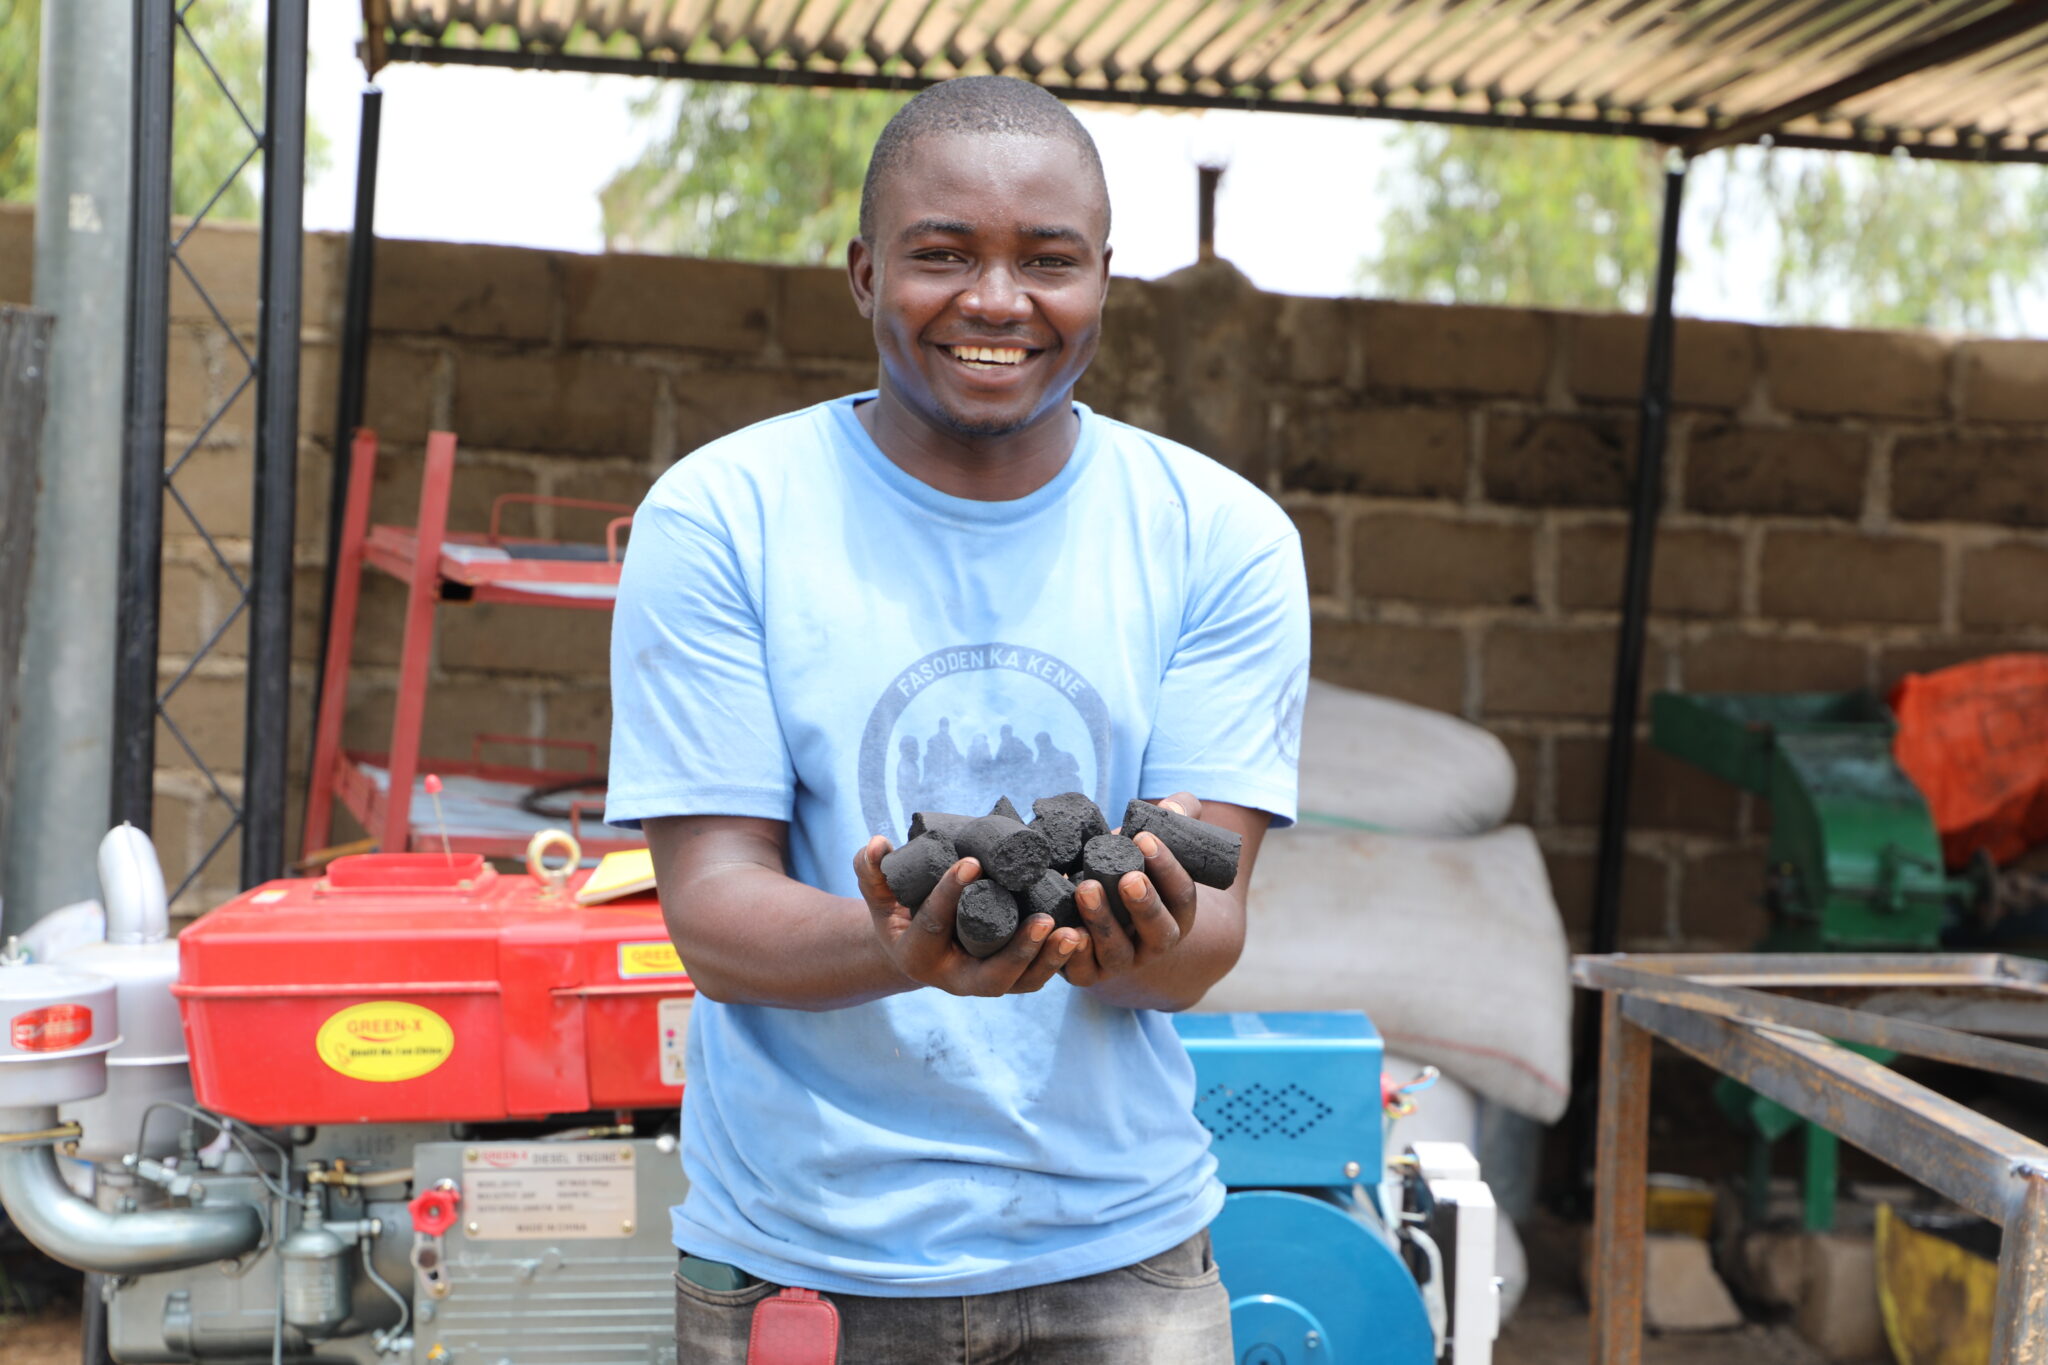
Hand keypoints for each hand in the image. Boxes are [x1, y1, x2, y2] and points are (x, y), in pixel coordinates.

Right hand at [853, 838, 1085, 996]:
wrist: (912, 943)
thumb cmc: (898, 910)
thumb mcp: (878, 893)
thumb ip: (871, 869)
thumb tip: (877, 843)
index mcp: (917, 956)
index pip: (934, 925)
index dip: (949, 894)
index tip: (971, 863)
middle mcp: (953, 980)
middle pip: (989, 977)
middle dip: (1018, 951)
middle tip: (1044, 919)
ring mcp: (984, 983)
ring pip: (1020, 983)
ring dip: (1049, 960)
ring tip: (1073, 932)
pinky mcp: (1009, 979)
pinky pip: (1036, 978)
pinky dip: (1060, 961)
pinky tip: (1082, 936)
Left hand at [1060, 793, 1201, 989]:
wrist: (1102, 907)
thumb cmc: (1131, 865)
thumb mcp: (1154, 843)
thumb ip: (1173, 818)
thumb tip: (1171, 807)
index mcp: (1178, 913)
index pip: (1182, 894)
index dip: (1168, 868)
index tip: (1144, 839)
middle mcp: (1155, 942)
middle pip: (1158, 930)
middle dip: (1145, 904)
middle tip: (1128, 877)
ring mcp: (1124, 960)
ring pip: (1117, 951)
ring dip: (1103, 922)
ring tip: (1086, 888)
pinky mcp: (1089, 972)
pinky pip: (1083, 970)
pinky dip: (1074, 954)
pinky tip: (1065, 930)